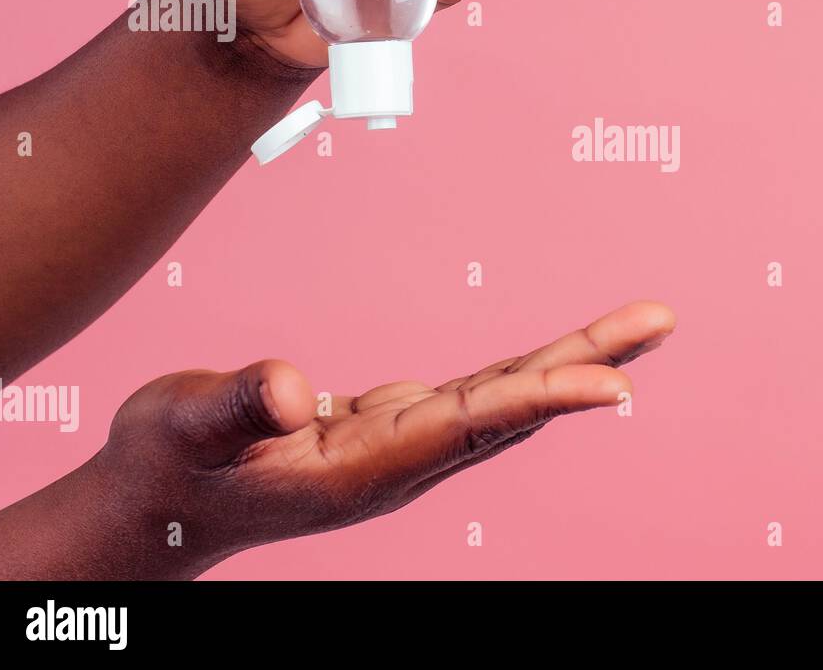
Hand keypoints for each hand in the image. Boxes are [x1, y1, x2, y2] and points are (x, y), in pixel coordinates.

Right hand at [89, 302, 673, 573]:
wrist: (162, 502)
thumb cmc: (169, 467)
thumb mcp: (184, 431)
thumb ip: (235, 410)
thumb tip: (292, 387)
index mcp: (363, 469)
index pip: (473, 426)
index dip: (544, 400)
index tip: (617, 385)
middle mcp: (401, 461)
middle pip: (513, 407)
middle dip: (589, 365)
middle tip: (660, 320)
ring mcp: (402, 445)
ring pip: (506, 399)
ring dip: (572, 362)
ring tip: (641, 329)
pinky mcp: (394, 426)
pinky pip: (479, 396)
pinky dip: (528, 371)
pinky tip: (562, 359)